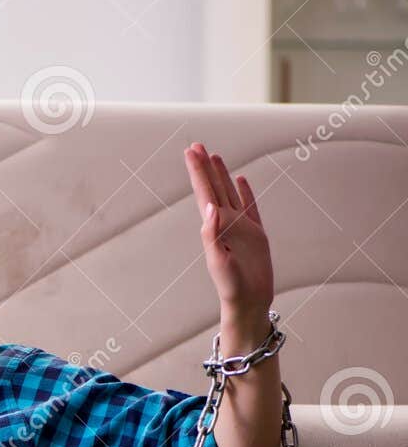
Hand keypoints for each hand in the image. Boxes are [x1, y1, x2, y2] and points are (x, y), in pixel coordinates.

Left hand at [184, 141, 273, 323]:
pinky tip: (241, 179)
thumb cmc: (231, 286)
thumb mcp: (219, 261)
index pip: (204, 193)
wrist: (248, 301)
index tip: (190, 152)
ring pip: (231, 193)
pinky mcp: (256, 233)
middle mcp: (226, 223)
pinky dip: (246, 192)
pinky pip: (251, 206)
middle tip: (196, 145)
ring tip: (214, 156)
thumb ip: (212, 236)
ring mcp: (241, 227)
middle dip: (205, 167)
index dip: (197, 172)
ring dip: (222, 175)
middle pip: (214, 188)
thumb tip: (210, 208)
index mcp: (215, 228)